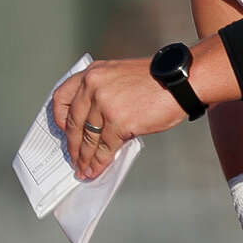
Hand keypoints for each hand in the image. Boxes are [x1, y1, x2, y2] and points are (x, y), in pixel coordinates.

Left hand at [52, 57, 187, 178]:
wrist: (183, 81)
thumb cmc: (161, 79)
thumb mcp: (122, 76)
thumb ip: (105, 92)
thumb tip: (97, 123)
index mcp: (94, 73)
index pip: (62, 97)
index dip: (59, 118)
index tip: (62, 130)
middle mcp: (94, 87)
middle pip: (73, 123)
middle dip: (73, 145)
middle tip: (74, 157)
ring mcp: (105, 105)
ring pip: (88, 139)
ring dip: (85, 158)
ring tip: (85, 169)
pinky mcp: (118, 122)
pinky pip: (104, 148)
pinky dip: (100, 162)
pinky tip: (98, 168)